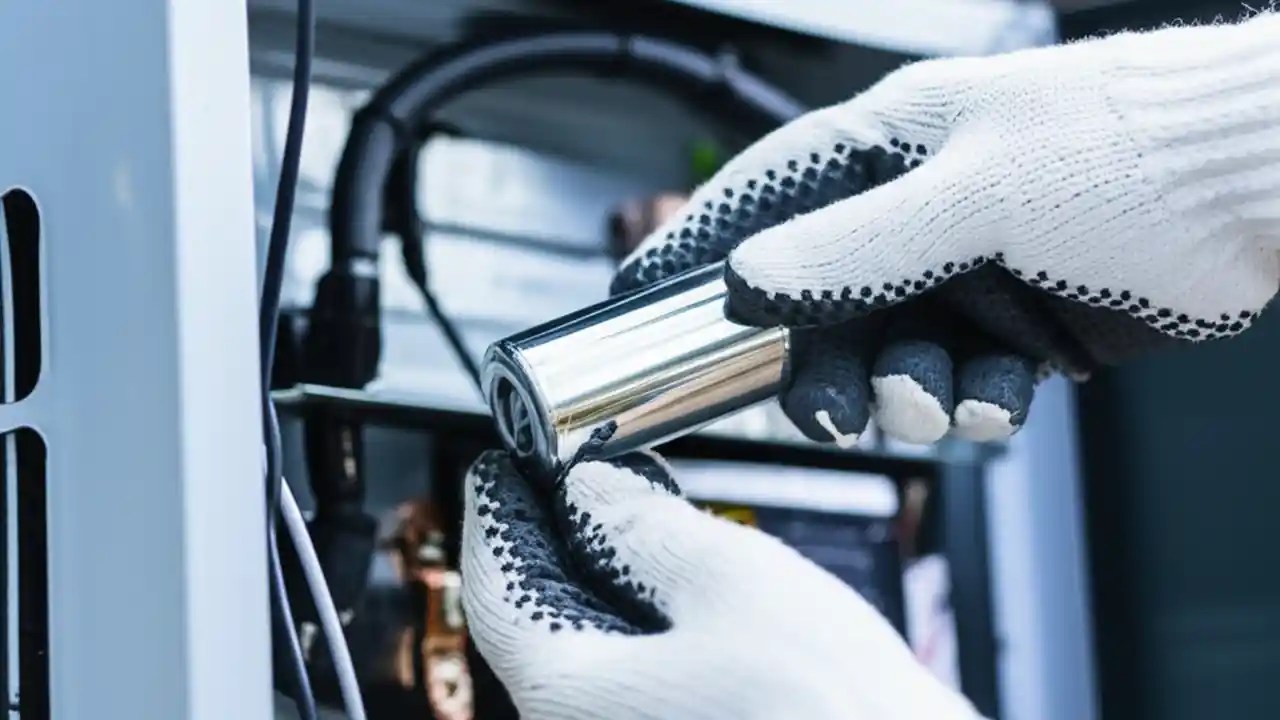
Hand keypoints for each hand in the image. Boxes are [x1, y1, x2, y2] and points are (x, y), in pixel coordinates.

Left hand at [460, 450, 980, 719]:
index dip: (496, 516)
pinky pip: (634, 680)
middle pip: (539, 622)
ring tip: (621, 516)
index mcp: (572, 694)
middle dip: (551, 542)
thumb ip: (646, 527)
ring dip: (600, 580)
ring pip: (590, 651)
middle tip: (563, 479)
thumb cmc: (833, 713)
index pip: (495, 590)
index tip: (504, 470)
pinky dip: (641, 625)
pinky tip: (672, 590)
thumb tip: (592, 490)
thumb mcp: (732, 581)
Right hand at [613, 13, 1279, 444]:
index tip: (644, 299)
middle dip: (833, 369)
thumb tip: (751, 278)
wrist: (1259, 190)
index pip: (761, 199)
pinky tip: (1011, 385)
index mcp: (888, 150)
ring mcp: (962, 269)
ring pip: (888, 358)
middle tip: (845, 409)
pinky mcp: (1009, 321)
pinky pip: (959, 382)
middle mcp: (913, 212)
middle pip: (817, 309)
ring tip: (961, 386)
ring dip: (918, 391)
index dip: (699, 252)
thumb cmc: (1128, 152)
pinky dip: (979, 399)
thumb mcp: (977, 195)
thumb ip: (856, 246)